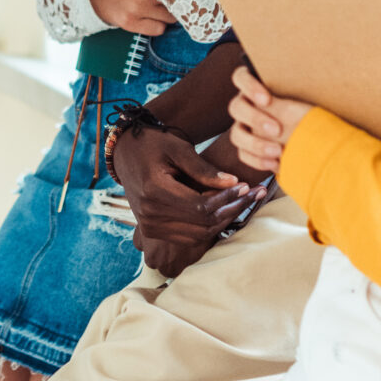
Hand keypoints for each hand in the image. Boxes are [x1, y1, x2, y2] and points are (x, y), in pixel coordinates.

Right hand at [111, 127, 266, 277]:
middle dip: (232, 209)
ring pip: (198, 234)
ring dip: (224, 219)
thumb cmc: (153, 143)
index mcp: (154, 190)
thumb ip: (204, 169)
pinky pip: (188, 236)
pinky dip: (209, 226)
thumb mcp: (178, 149)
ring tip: (243, 201)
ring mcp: (149, 225)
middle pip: (202, 223)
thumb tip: (235, 182)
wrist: (126, 152)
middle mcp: (149, 213)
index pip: (201, 206)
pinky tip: (223, 210)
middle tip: (254, 193)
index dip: (228, 199)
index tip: (247, 185)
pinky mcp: (152, 230)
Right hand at [227, 66, 313, 172]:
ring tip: (278, 151)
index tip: (267, 100)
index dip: (249, 87)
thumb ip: (292, 99)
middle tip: (277, 130)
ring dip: (255, 143)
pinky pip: (243, 154)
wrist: (323, 141)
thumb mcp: (306, 103)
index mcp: (258, 86)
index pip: (241, 77)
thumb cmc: (315, 115)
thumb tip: (288, 98)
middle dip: (255, 119)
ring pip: (236, 134)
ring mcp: (245, 127)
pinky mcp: (248, 148)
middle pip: (236, 107)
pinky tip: (275, 163)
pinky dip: (257, 160)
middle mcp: (248, 104)